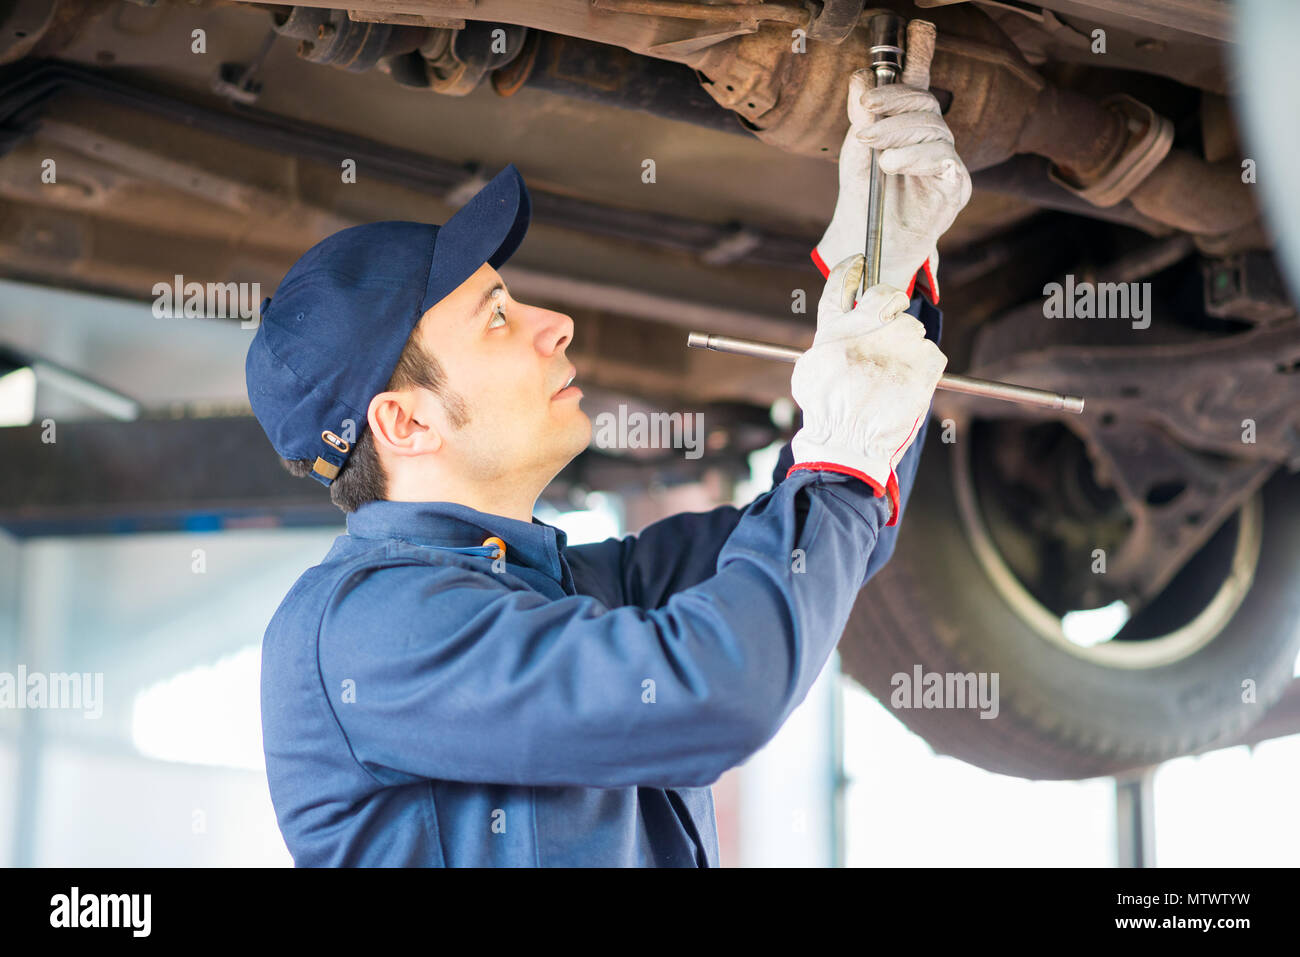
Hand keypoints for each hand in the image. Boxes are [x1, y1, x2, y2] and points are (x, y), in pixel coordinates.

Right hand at [788, 253, 947, 524]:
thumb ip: (829, 341)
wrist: (848, 442)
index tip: (859, 262)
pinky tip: (908, 387)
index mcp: (834, 329)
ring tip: (893, 376)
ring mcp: (897, 343)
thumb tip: (843, 328)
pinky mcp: (923, 362)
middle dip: (890, 308)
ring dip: (907, 346)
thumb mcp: (812, 370)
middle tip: (888, 335)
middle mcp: (865, 327)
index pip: (840, 283)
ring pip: (912, 328)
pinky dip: (923, 368)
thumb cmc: (827, 412)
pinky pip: (930, 353)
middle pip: (886, 297)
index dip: (851, 268)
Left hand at [812, 19, 971, 303]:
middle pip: (925, 104)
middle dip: (894, 103)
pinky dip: (916, 158)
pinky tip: (893, 164)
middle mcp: (933, 140)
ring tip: (875, 151)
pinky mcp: (955, 188)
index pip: (918, 85)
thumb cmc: (865, 199)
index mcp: (909, 128)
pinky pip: (944, 160)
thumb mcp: (855, 152)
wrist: (867, 245)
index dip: (921, 55)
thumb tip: (859, 76)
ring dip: (898, 134)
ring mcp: (947, 163)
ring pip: (933, 130)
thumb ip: (860, 117)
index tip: (918, 27)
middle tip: (864, 115)